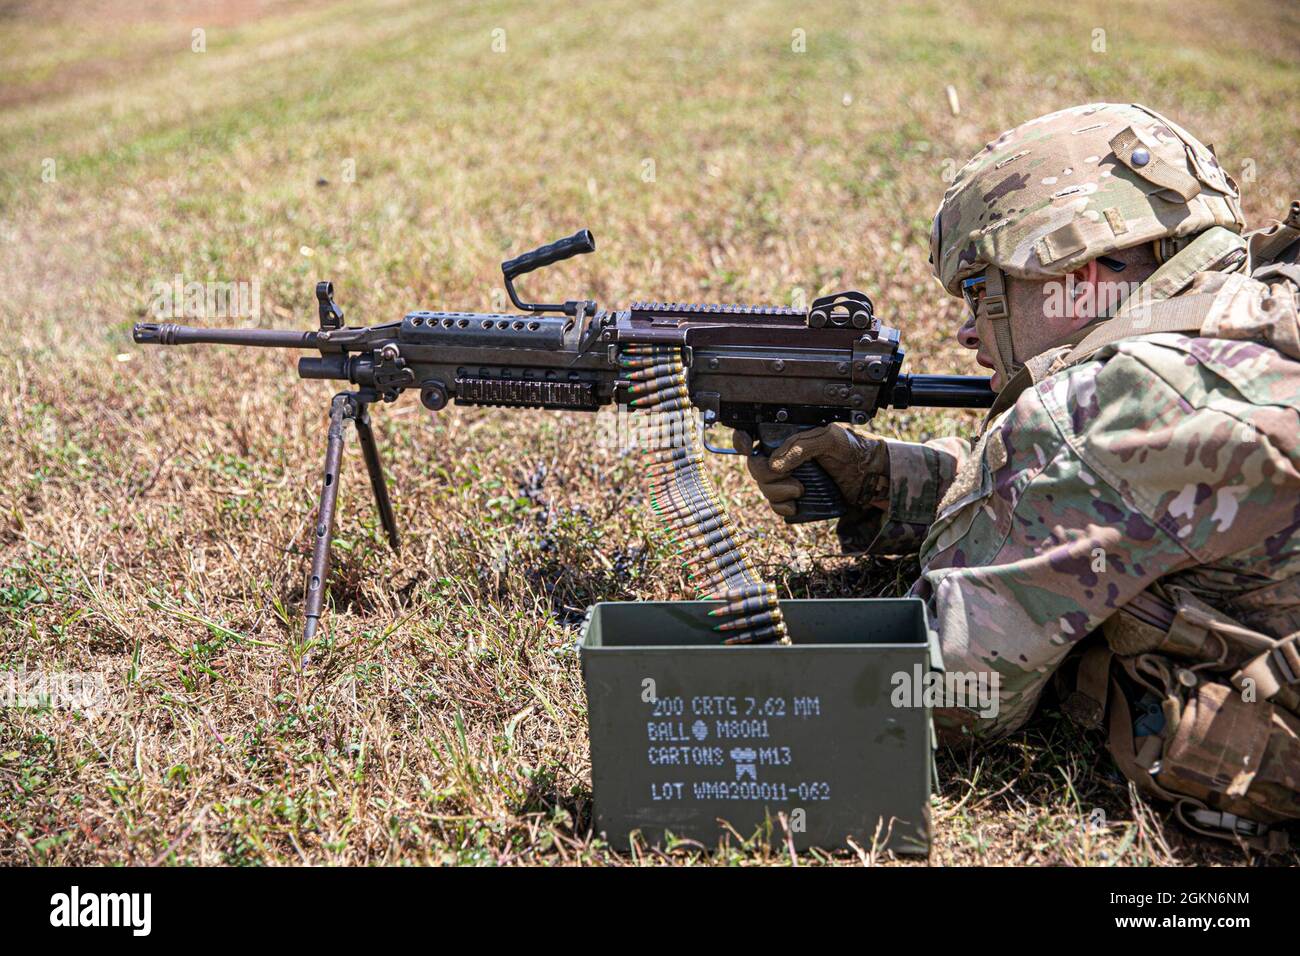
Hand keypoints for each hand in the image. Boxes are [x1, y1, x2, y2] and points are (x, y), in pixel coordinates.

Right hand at [733, 425, 889, 518]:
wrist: (871, 477)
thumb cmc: (853, 449)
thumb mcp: (829, 438)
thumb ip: (801, 446)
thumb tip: (775, 464)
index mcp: (788, 435)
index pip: (753, 432)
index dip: (741, 440)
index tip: (746, 447)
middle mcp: (784, 454)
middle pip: (755, 465)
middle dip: (767, 477)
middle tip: (793, 482)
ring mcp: (788, 475)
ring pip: (763, 487)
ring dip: (777, 493)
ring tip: (800, 492)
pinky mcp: (794, 495)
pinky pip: (774, 504)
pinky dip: (780, 507)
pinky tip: (795, 506)